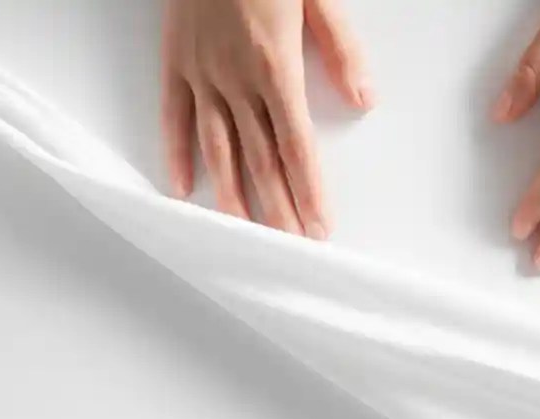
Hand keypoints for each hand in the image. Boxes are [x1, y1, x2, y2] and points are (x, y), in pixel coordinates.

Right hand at [162, 0, 373, 238]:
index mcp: (275, 64)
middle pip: (259, 158)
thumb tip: (365, 100)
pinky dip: (177, 154)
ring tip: (245, 237)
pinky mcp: (174, 61)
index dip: (308, 188)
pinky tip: (185, 189)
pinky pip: (173, 116)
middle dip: (277, 208)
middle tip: (289, 250)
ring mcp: (200, 73)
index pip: (295, 143)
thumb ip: (340, 48)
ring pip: (217, 148)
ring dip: (231, 197)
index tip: (319, 226)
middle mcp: (235, 78)